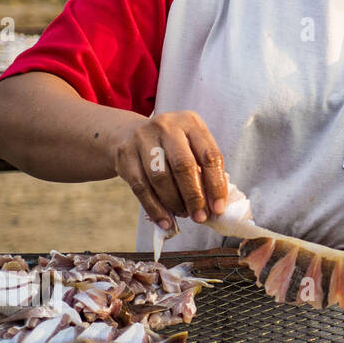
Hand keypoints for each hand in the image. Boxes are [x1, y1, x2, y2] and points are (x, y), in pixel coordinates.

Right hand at [110, 111, 228, 231]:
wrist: (130, 134)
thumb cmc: (172, 145)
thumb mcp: (192, 145)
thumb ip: (204, 169)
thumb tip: (214, 204)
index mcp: (191, 123)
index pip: (209, 155)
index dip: (216, 184)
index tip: (218, 207)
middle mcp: (167, 127)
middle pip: (183, 166)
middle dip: (194, 196)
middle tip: (200, 216)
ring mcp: (143, 139)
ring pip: (160, 178)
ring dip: (174, 202)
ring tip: (184, 214)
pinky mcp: (125, 155)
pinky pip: (141, 187)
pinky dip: (154, 208)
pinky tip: (165, 220)